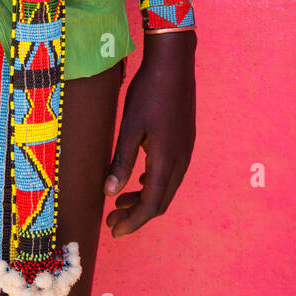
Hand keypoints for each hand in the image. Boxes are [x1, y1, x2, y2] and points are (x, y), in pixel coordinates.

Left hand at [103, 31, 195, 236]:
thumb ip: (121, 161)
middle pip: (160, 201)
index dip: (133, 221)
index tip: (114, 230)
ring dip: (144, 199)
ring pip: (166, 188)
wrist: (174, 64)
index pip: (151, 204)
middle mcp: (181, 160)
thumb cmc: (149, 92)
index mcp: (167, 160)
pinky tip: (137, 180)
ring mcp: (185, 151)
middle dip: (136, 214)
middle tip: (111, 219)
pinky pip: (170, 174)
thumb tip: (109, 192)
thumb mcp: (130, 126)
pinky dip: (152, 184)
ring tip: (119, 202)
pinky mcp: (184, 141)